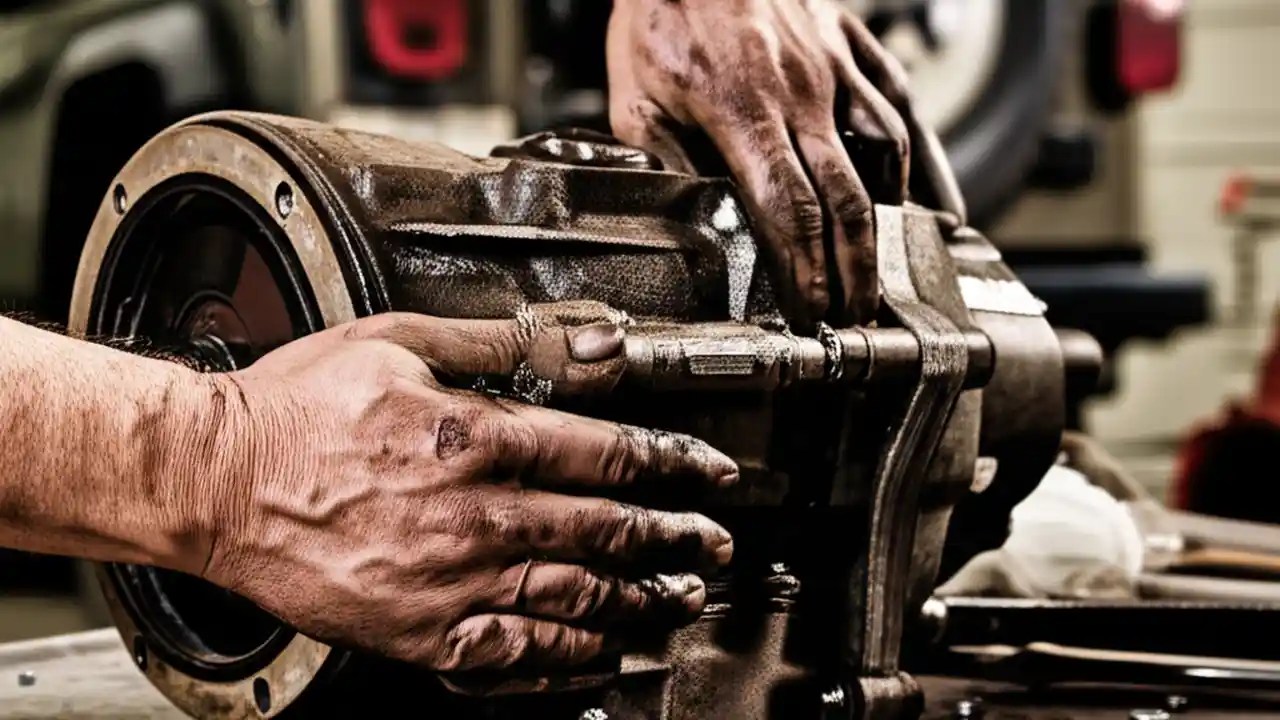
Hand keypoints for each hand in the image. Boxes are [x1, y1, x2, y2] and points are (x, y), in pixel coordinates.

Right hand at [196, 310, 737, 670]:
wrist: (217, 481)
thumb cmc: (298, 411)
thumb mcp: (398, 342)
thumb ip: (500, 341)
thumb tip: (584, 339)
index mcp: (478, 437)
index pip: (609, 454)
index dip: (674, 465)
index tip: (710, 473)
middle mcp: (477, 514)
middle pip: (609, 530)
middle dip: (676, 537)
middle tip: (716, 544)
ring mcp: (453, 581)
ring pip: (577, 595)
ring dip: (642, 599)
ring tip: (681, 599)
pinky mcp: (421, 633)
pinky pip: (516, 655)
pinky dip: (570, 658)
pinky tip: (603, 655)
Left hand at [607, 0, 915, 327]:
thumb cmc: (660, 14)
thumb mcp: (635, 99)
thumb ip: (668, 165)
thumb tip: (695, 221)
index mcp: (744, 112)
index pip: (788, 210)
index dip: (807, 270)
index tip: (813, 309)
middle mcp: (801, 93)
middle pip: (846, 199)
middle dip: (854, 267)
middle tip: (854, 310)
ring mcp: (833, 66)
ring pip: (884, 152)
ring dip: (885, 217)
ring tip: (877, 261)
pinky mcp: (848, 41)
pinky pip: (896, 99)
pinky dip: (910, 151)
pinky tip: (910, 187)